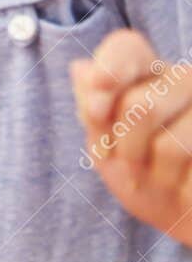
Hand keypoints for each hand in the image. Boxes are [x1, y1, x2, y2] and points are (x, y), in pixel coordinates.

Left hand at [72, 29, 191, 245]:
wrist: (183, 214)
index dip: (111, 68)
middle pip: (139, 105)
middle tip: (130, 166)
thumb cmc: (142, 176)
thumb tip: (81, 68)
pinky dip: (178, 186)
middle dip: (124, 148)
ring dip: (151, 172)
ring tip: (157, 181)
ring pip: (169, 142)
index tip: (95, 107)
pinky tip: (184, 190)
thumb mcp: (106, 145)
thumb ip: (93, 109)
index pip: (127, 47)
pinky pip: (190, 160)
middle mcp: (183, 79)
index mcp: (146, 72)